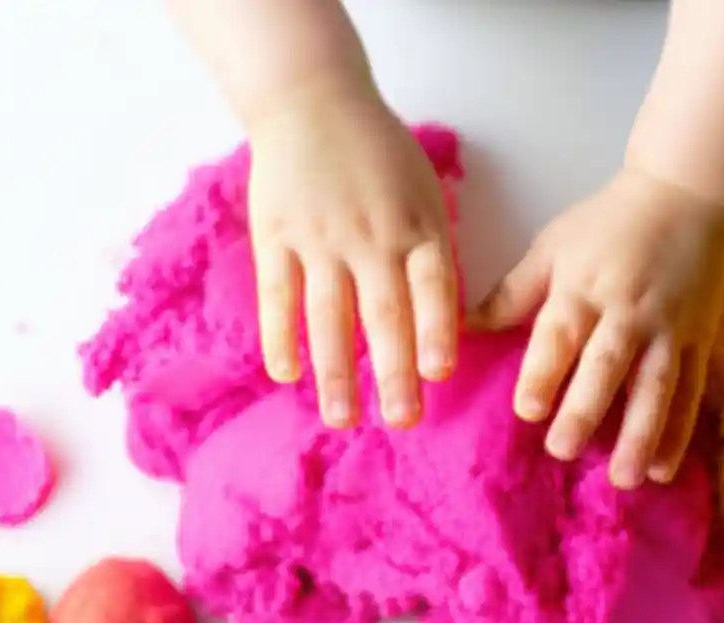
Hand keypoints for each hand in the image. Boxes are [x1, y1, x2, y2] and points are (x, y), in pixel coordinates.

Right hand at [247, 85, 455, 428]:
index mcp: (415, 226)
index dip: (437, 330)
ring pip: (329, 316)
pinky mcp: (276, 237)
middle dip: (394, 373)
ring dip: (336, 372)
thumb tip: (447, 319)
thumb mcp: (424, 193)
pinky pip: (278, 296)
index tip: (439, 373)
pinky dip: (280, 336)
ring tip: (342, 418)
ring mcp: (319, 239)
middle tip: (403, 420)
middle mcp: (370, 237)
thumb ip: (432, 251)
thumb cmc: (380, 154)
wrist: (312, 101)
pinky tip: (287, 375)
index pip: (432, 286)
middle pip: (384, 314)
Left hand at [472, 169, 723, 488]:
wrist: (686, 196)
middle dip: (586, 409)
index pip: (562, 333)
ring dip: (641, 435)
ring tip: (625, 478)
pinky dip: (678, 431)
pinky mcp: (697, 340)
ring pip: (655, 386)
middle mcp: (627, 311)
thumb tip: (462, 329)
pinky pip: (688, 390)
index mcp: (584, 287)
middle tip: (563, 450)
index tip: (528, 410)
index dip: (545, 371)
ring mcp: (668, 328)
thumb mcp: (554, 246)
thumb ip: (513, 292)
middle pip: (607, 365)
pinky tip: (664, 470)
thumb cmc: (608, 224)